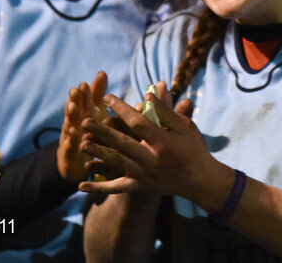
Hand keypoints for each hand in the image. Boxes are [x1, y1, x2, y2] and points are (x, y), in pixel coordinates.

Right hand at [58, 71, 108, 183]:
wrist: (76, 165)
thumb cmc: (88, 133)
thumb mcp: (94, 113)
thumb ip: (96, 95)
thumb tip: (102, 72)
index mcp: (81, 116)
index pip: (81, 103)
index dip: (82, 94)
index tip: (84, 84)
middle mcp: (73, 125)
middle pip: (73, 113)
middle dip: (73, 101)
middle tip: (74, 91)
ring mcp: (69, 140)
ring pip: (69, 128)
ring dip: (70, 118)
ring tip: (72, 107)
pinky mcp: (68, 157)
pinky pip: (69, 148)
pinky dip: (71, 141)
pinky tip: (74, 134)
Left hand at [80, 81, 204, 199]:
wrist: (201, 181)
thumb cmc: (194, 149)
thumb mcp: (186, 126)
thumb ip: (166, 111)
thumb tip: (149, 93)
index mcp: (164, 142)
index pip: (138, 122)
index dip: (121, 109)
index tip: (107, 97)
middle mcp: (152, 159)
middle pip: (123, 143)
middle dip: (103, 131)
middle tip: (85, 120)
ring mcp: (145, 175)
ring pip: (117, 163)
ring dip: (99, 153)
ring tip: (82, 143)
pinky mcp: (140, 187)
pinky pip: (116, 188)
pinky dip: (99, 188)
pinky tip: (80, 185)